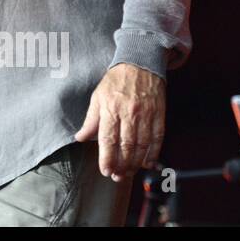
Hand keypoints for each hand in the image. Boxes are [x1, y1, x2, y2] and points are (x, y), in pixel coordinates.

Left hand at [74, 63, 165, 182]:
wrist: (139, 64)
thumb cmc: (115, 82)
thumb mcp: (97, 97)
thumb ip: (90, 120)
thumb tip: (80, 138)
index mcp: (111, 108)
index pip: (108, 139)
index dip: (107, 158)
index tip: (106, 171)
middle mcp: (129, 113)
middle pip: (126, 146)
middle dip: (122, 165)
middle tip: (117, 177)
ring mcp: (146, 114)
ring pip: (142, 145)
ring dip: (136, 163)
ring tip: (129, 172)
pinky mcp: (159, 114)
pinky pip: (157, 138)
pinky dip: (153, 153)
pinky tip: (148, 163)